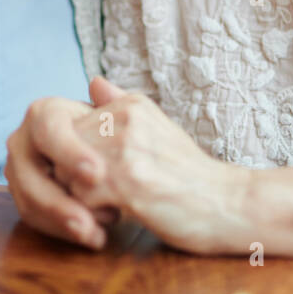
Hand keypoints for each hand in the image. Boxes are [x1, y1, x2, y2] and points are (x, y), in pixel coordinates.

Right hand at [4, 96, 119, 248]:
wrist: (100, 155)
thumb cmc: (110, 131)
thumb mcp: (115, 116)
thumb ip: (112, 103)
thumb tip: (98, 83)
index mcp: (43, 113)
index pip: (49, 129)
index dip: (69, 151)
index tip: (97, 174)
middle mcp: (22, 140)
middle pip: (30, 173)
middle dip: (60, 201)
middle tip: (89, 221)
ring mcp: (17, 171)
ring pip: (30, 201)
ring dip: (62, 223)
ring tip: (95, 236)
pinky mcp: (21, 197)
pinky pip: (34, 219)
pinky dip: (62, 232)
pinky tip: (92, 239)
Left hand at [51, 78, 251, 254]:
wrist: (226, 203)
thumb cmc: (188, 170)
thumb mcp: (157, 126)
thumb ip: (121, 104)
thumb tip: (93, 80)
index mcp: (131, 106)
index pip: (72, 127)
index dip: (79, 156)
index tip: (103, 172)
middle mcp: (126, 121)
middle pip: (66, 151)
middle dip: (76, 176)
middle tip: (106, 191)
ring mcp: (126, 153)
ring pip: (69, 175)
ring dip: (85, 196)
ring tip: (114, 201)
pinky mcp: (128, 185)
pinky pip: (82, 198)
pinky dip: (95, 212)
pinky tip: (120, 212)